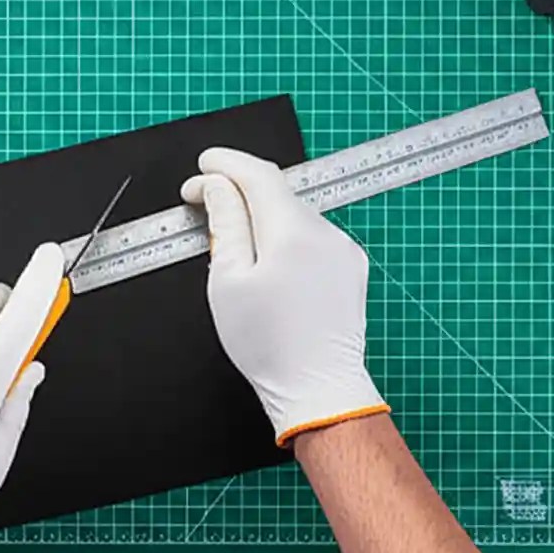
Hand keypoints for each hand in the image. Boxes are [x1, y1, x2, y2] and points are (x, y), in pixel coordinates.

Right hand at [181, 148, 387, 447]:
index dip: (226, 164)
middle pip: (276, 193)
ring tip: (232, 246)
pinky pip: (312, 238)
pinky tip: (267, 265)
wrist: (318, 388)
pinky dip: (285, 238)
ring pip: (293, 216)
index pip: (258, 174)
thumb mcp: (228, 279)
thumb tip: (218, 186)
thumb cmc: (269, 345)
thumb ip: (224, 222)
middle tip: (203, 202)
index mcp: (292, 231)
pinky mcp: (350, 268)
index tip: (204, 166)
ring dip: (262, 218)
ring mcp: (342, 250)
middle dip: (239, 191)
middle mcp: (325, 232)